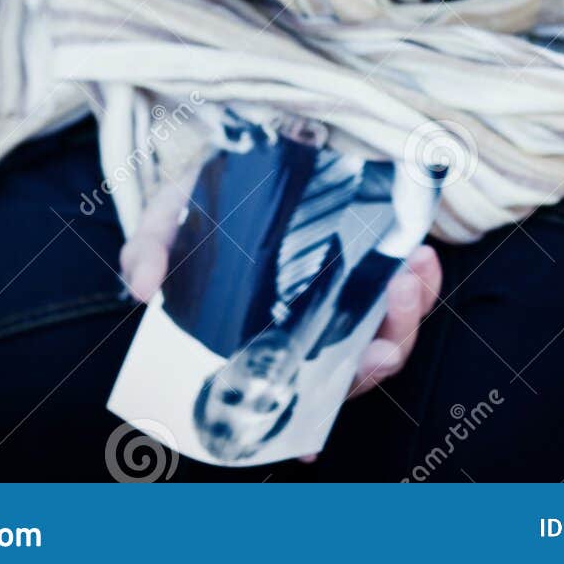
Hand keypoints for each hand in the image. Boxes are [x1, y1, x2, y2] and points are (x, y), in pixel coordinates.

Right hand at [119, 174, 442, 468]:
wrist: (222, 168)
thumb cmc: (195, 211)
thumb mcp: (164, 223)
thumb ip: (148, 251)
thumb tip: (142, 288)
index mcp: (263, 339)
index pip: (305, 386)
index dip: (332, 395)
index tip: (358, 377)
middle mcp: (305, 334)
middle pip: (359, 363)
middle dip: (391, 338)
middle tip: (398, 292)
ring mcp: (337, 304)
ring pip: (388, 330)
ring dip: (412, 306)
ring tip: (416, 266)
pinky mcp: (362, 267)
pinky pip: (401, 289)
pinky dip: (419, 280)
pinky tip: (421, 256)